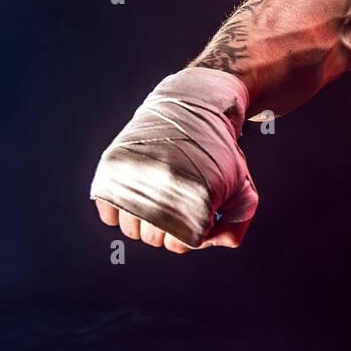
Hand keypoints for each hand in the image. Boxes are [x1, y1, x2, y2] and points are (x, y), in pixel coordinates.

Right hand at [89, 68, 260, 252]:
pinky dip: (118, 211)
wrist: (197, 105)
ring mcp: (137, 176)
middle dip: (166, 228)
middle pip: (153, 239)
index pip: (180, 244)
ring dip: (142, 221)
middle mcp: (164, 188)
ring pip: (130, 229)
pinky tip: (135, 196)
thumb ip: (235, 227)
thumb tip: (206, 243)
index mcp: (197, 197)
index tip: (194, 212)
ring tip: (157, 198)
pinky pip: (107, 214)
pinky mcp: (115, 165)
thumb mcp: (242, 188)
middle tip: (175, 203)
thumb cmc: (220, 151)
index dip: (188, 233)